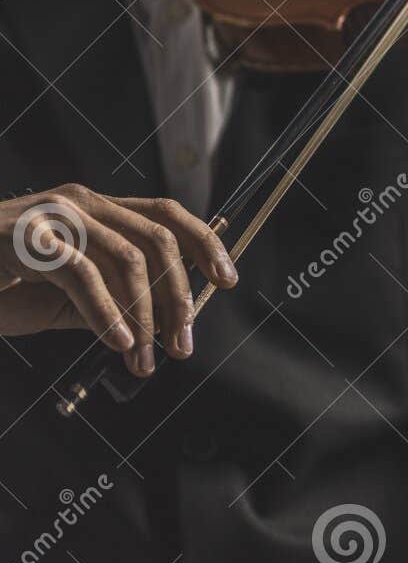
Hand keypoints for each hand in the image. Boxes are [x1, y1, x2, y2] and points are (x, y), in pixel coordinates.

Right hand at [0, 186, 236, 374]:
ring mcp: (51, 216)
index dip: (206, 244)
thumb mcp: (63, 296)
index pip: (167, 216)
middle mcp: (79, 203)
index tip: (228, 281)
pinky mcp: (24, 238)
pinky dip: (106, 313)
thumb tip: (160, 323)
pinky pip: (82, 275)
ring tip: (146, 359)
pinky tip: (117, 344)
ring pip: (127, 259)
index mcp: (95, 209)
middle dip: (180, 297)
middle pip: (157, 240)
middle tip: (183, 345)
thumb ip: (110, 299)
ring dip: (145, 317)